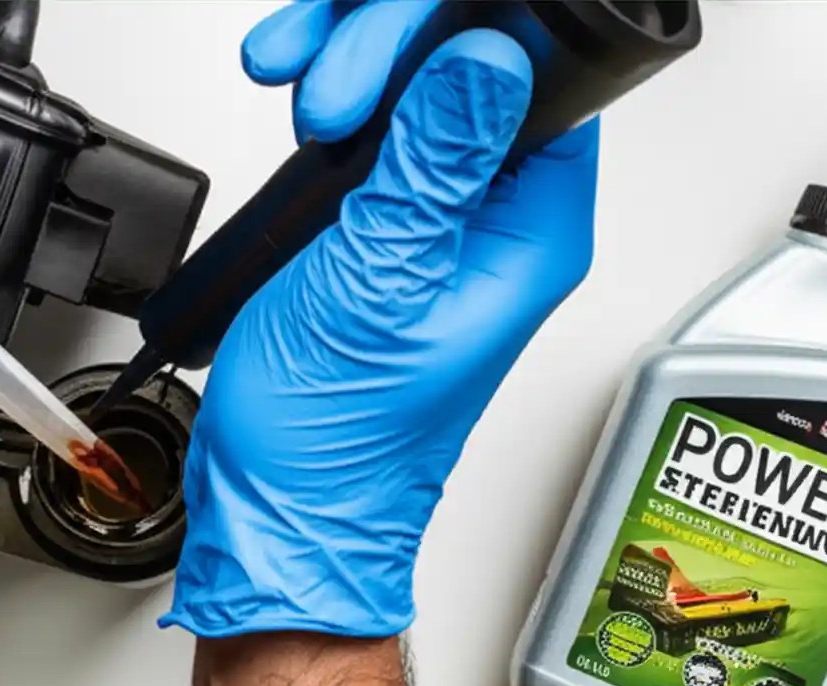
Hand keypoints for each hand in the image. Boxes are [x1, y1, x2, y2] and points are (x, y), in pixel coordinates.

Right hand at [161, 2, 599, 643]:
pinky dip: (336, 110)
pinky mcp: (391, 232)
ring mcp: (443, 226)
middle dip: (391, 50)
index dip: (470, 40)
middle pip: (475, 70)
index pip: (541, 83)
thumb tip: (489, 59)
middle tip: (327, 92)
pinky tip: (298, 110)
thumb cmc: (339, 432)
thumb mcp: (382, 282)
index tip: (390, 46)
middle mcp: (499, 223)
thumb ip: (434, 163)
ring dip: (353, 70)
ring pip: (419, 93)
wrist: (284, 500)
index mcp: (532, 233)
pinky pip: (380, 136)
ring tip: (299, 96)